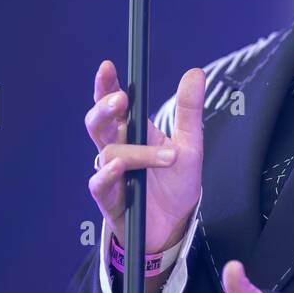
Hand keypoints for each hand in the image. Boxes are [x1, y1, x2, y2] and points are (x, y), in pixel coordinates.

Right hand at [86, 60, 205, 254]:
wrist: (176, 225)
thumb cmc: (176, 184)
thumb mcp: (190, 146)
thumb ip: (189, 111)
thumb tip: (196, 72)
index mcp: (132, 133)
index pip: (112, 104)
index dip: (105, 86)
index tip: (108, 67)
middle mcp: (116, 150)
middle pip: (97, 123)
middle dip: (105, 108)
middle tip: (121, 99)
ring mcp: (110, 174)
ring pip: (106, 153)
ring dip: (137, 152)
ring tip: (168, 158)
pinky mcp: (109, 199)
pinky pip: (99, 184)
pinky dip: (108, 175)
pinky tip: (119, 169)